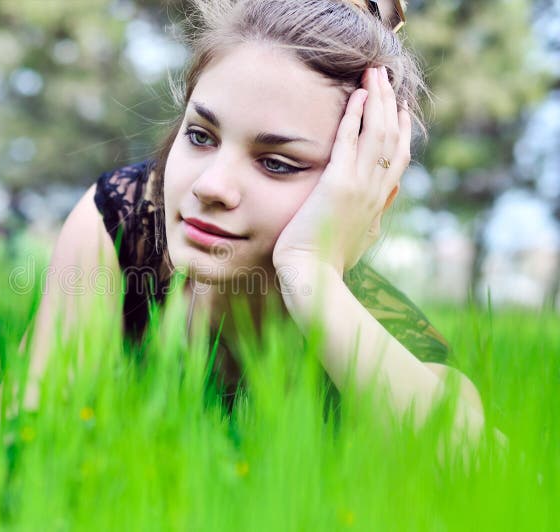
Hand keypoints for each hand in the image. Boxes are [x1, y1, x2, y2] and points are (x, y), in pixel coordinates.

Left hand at [272, 66, 410, 275]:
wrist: (313, 278)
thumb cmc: (328, 262)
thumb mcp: (361, 237)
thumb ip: (375, 214)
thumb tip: (390, 196)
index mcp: (379, 203)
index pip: (399, 158)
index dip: (401, 130)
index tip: (399, 108)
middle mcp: (376, 191)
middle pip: (392, 138)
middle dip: (389, 104)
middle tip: (386, 77)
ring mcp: (360, 187)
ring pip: (377, 134)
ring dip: (376, 100)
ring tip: (374, 73)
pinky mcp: (338, 184)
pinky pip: (350, 142)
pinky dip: (355, 116)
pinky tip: (356, 96)